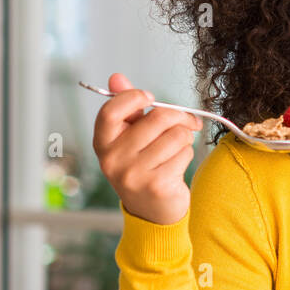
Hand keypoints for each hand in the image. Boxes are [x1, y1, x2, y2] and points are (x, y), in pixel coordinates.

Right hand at [91, 72, 203, 224]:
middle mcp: (114, 160)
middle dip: (178, 117)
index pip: (111, 111)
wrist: (151, 211)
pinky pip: (184, 153)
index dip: (133, 97)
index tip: (150, 98)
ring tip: (176, 148)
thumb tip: (116, 77)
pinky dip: (187, 154)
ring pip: (176, 135)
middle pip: (157, 119)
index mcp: (103, 144)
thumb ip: (126, 107)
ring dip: (184, 138)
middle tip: (186, 121)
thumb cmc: (142, 165)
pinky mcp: (158, 185)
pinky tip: (177, 164)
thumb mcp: (129, 136)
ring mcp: (134, 175)